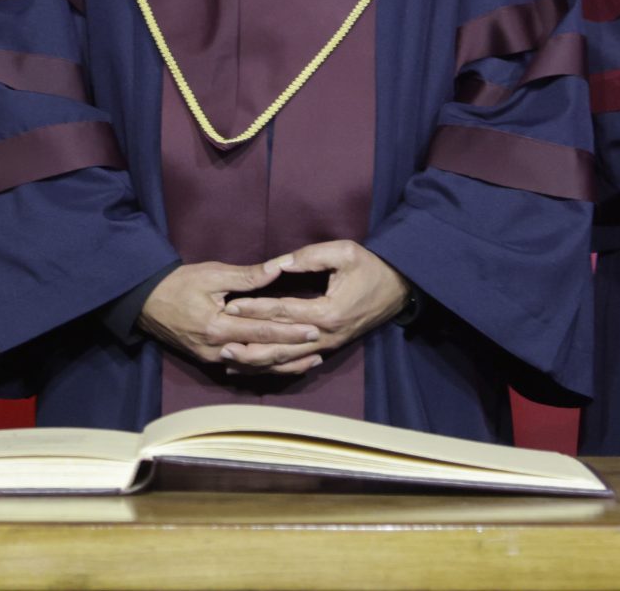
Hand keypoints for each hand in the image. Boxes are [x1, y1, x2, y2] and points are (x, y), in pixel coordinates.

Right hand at [139, 259, 319, 372]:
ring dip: (283, 364)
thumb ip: (247, 276)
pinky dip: (265, 367)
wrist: (147, 302)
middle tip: (320, 344)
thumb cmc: (179, 283)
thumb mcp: (212, 274)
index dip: (290, 331)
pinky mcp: (210, 360)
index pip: (262, 331)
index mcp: (217, 327)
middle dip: (293, 351)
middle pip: (262, 355)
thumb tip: (279, 268)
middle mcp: (217, 349)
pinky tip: (282, 364)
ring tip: (311, 360)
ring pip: (254, 367)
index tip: (314, 328)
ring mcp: (212, 358)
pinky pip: (243, 367)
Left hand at [219, 240, 409, 374]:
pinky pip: (298, 361)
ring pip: (287, 360)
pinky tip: (254, 367)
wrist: (399, 288)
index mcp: (327, 311)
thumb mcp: (344, 252)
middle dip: (249, 345)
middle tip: (220, 344)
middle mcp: (325, 335)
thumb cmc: (371, 266)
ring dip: (258, 361)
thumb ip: (309, 257)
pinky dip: (275, 366)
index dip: (256, 309)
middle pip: (281, 346)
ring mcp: (328, 345)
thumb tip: (277, 263)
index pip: (283, 312)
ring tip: (229, 360)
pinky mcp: (329, 347)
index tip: (231, 306)